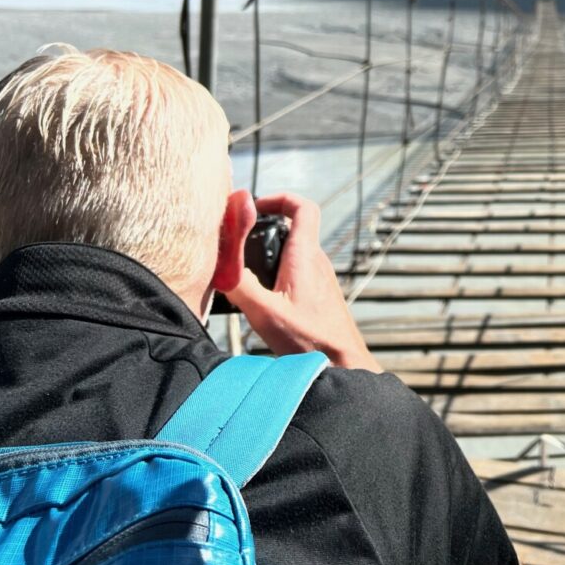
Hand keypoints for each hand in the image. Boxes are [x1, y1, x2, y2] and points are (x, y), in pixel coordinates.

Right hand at [225, 193, 381, 372]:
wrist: (345, 366)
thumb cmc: (313, 342)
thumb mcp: (266, 314)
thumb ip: (240, 287)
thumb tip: (218, 269)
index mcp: (305, 256)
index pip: (301, 207)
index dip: (278, 198)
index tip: (255, 207)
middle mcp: (316, 261)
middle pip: (293, 228)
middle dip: (265, 229)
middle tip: (241, 241)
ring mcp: (320, 278)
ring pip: (294, 252)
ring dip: (271, 254)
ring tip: (247, 273)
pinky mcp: (320, 296)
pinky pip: (298, 272)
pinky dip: (278, 274)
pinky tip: (263, 300)